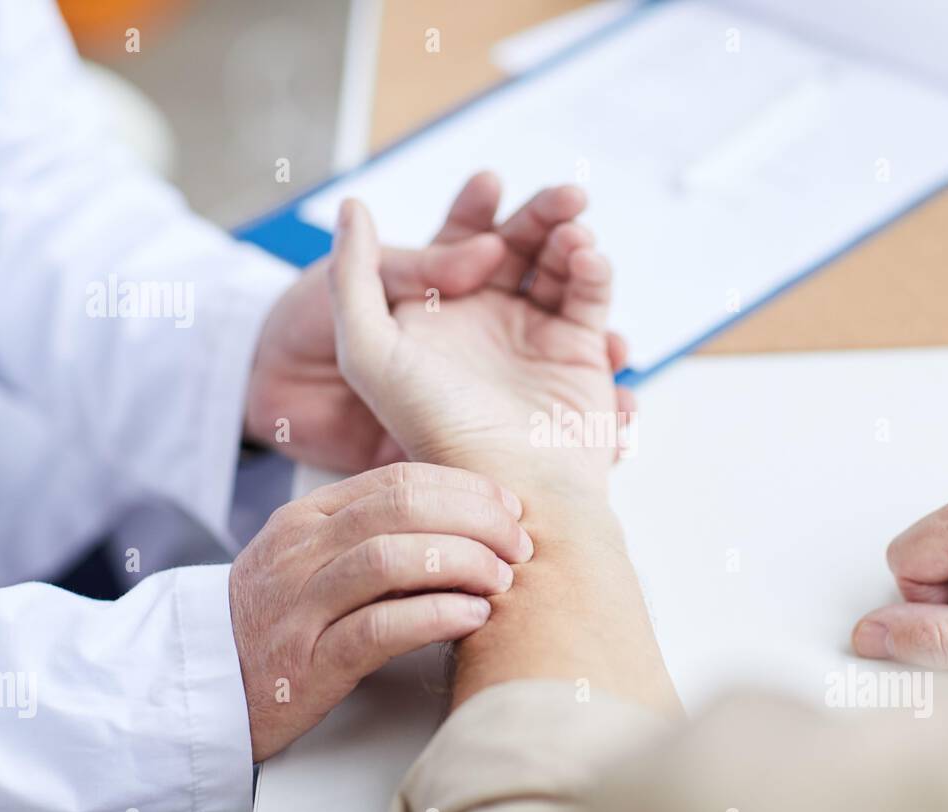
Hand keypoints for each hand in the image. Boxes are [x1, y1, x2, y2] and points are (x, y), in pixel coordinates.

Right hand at [229, 462, 531, 760]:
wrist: (201, 685)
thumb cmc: (276, 621)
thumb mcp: (310, 558)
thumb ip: (371, 532)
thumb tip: (465, 520)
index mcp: (307, 518)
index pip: (398, 481)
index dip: (464, 489)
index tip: (507, 508)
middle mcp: (301, 553)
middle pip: (401, 510)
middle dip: (474, 520)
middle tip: (516, 545)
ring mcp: (300, 607)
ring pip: (389, 560)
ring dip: (460, 564)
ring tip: (499, 580)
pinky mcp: (307, 664)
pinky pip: (378, 629)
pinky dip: (434, 617)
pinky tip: (471, 617)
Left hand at [327, 180, 629, 493]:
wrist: (501, 493)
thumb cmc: (431, 428)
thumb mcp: (366, 350)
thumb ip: (352, 275)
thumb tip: (353, 207)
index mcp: (439, 313)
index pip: (460, 240)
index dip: (476, 207)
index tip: (489, 183)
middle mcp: (487, 322)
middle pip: (519, 244)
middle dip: (542, 214)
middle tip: (566, 195)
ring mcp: (535, 338)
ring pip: (559, 266)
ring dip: (572, 240)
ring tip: (576, 236)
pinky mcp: (579, 357)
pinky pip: (590, 300)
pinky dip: (595, 275)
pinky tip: (589, 264)